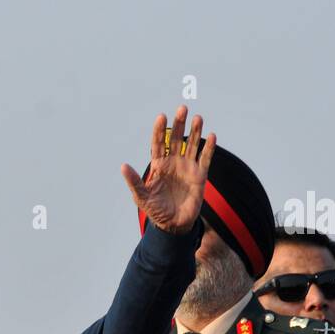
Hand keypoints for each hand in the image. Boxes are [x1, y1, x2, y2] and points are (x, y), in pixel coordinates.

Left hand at [121, 105, 215, 235]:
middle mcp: (173, 163)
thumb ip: (134, 181)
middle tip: (182, 109)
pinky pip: (205, 159)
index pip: (158, 143)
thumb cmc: (156, 210)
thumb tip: (123, 166)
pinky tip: (212, 135)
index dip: (160, 130)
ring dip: (195, 131)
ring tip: (198, 117)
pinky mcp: (200, 176)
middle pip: (176, 139)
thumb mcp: (141, 197)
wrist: (173, 224)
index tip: (161, 116)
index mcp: (159, 165)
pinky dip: (209, 148)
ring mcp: (187, 168)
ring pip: (192, 145)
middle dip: (179, 124)